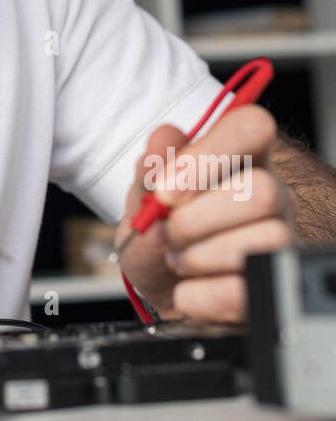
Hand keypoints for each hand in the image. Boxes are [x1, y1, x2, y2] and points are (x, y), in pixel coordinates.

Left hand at [115, 104, 296, 323]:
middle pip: (262, 190)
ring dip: (198, 256)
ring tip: (176, 260)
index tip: (166, 189)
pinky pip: (245, 291)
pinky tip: (188, 287)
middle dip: (196, 219)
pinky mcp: (271, 288)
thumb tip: (162, 143)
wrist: (158, 287)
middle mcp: (272, 195)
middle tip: (167, 232)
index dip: (210, 154)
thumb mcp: (140, 197)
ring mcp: (280, 242)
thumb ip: (148, 168)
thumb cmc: (157, 233)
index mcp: (240, 158)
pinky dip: (200, 294)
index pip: (252, 127)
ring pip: (264, 241)